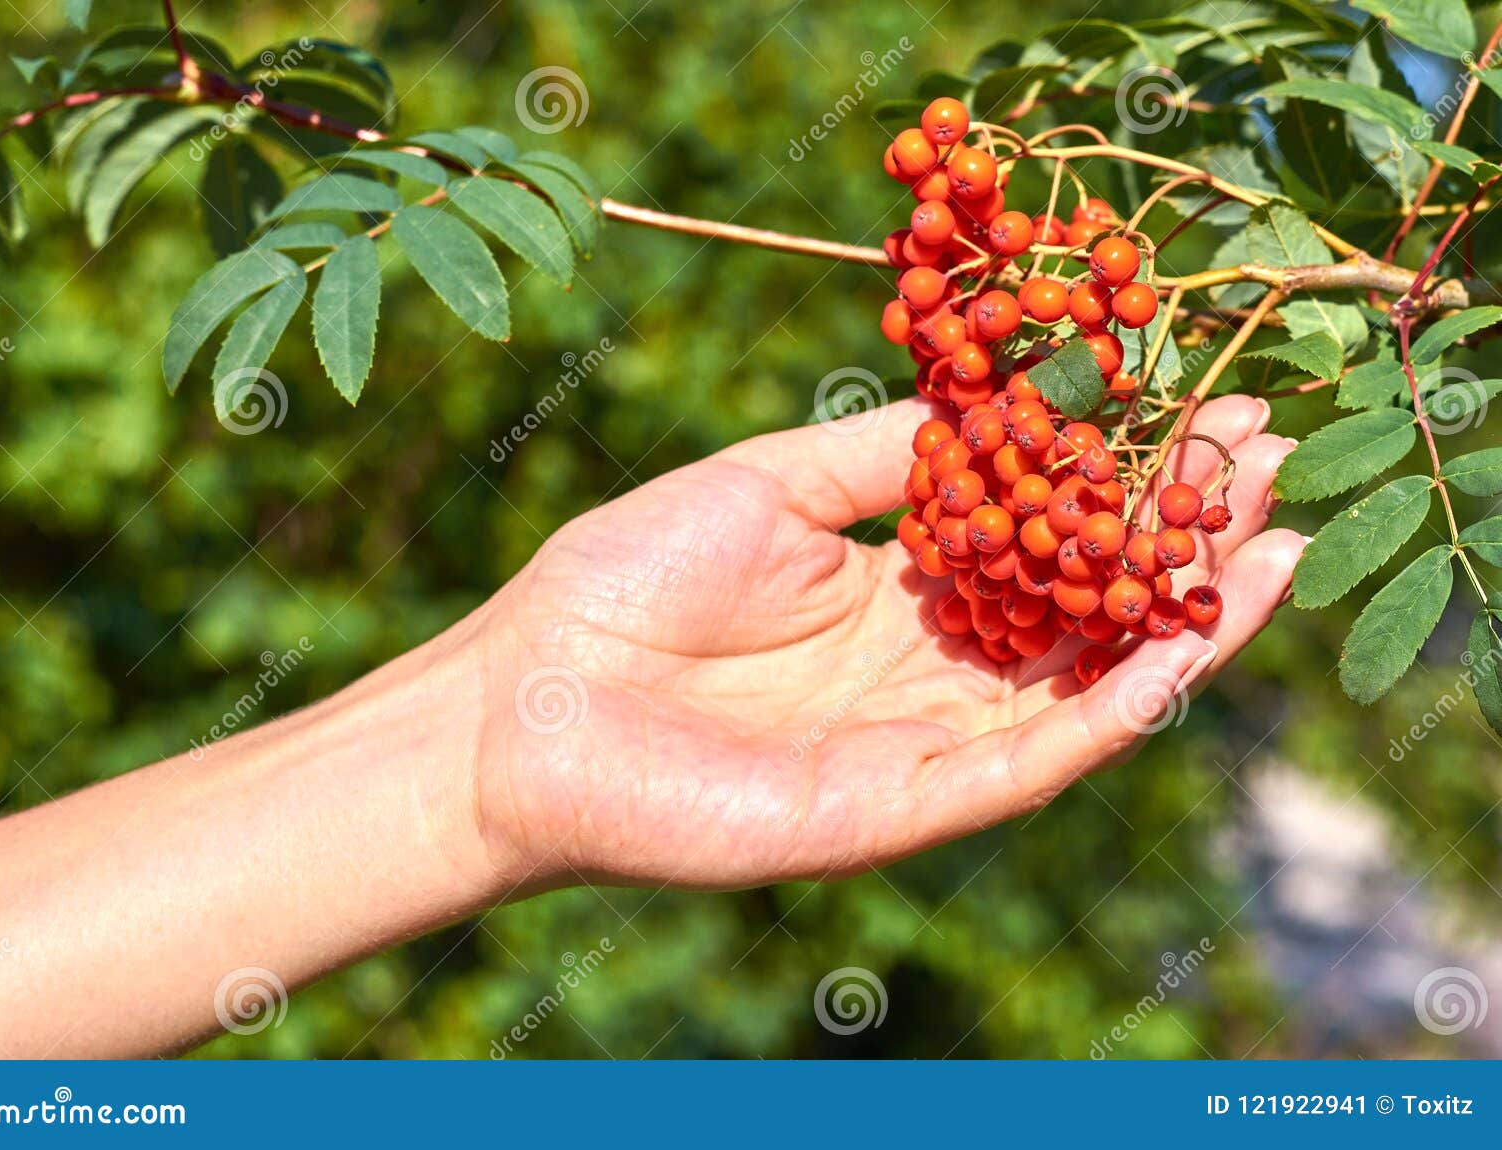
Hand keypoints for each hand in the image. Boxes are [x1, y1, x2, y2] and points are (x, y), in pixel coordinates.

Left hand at [463, 394, 1300, 892]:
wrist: (523, 702)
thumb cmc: (622, 583)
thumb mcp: (769, 484)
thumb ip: (885, 455)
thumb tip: (999, 396)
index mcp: (892, 594)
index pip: (1042, 539)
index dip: (1126, 483)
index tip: (1210, 412)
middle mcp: (921, 673)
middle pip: (1082, 612)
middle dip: (1178, 544)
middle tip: (1272, 468)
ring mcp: (917, 746)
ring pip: (1077, 691)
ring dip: (1178, 627)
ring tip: (1271, 547)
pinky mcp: (897, 809)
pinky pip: (1025, 762)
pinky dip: (1107, 711)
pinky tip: (1175, 649)